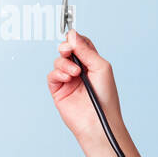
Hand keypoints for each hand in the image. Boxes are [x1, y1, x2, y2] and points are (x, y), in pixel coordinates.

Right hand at [48, 29, 123, 144]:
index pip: (81, 45)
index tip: (73, 38)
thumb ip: (86, 50)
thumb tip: (72, 35)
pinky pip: (52, 75)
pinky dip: (58, 74)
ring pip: (58, 62)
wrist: (98, 120)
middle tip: (68, 50)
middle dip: (66, 47)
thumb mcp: (100, 67)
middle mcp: (79, 71)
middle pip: (67, 50)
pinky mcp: (59, 90)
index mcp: (92, 64)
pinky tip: (67, 79)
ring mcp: (68, 80)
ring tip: (75, 73)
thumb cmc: (105, 97)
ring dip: (64, 64)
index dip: (76, 40)